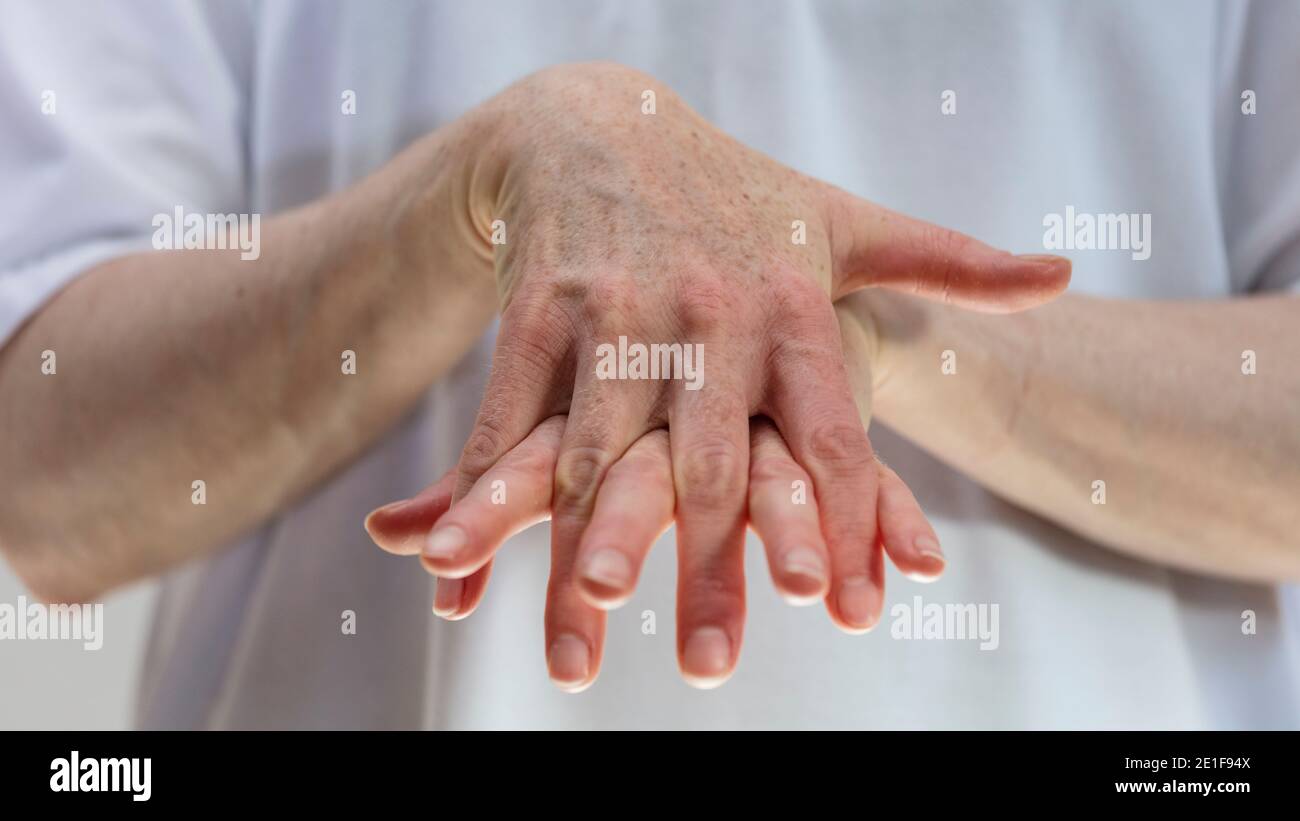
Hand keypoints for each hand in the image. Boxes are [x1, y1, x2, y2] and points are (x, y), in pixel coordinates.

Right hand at [412, 62, 1067, 681]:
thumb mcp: (843, 219)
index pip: (832, 436)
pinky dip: (478, 503)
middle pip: (712, 470)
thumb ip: (948, 262)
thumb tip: (1061, 279)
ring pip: (598, 459)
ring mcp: (615, 316)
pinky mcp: (536, 312)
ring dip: (580, 558)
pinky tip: (457, 572)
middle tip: (710, 671)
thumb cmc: (732, 195)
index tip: (849, 613)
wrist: (598, 121)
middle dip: (710, 572)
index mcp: (792, 307)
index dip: (846, 528)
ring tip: (577, 649)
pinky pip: (509, 423)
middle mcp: (707, 317)